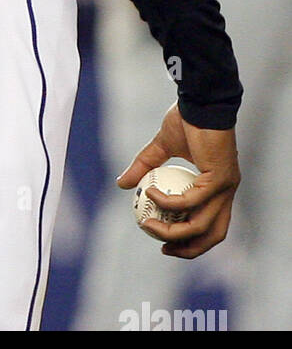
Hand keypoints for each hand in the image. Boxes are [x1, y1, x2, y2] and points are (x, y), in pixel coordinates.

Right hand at [118, 102, 239, 258]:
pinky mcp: (219, 179)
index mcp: (218, 187)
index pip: (212, 226)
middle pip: (212, 234)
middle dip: (187, 247)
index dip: (193, 242)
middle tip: (161, 246)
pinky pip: (191, 201)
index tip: (167, 245)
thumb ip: (144, 166)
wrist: (199, 101)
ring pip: (201, 224)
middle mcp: (226, 192)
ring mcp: (225, 187)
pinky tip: (151, 193)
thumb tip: (121, 184)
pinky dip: (169, 202)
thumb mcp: (161, 147)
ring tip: (147, 222)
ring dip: (173, 230)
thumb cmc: (186, 120)